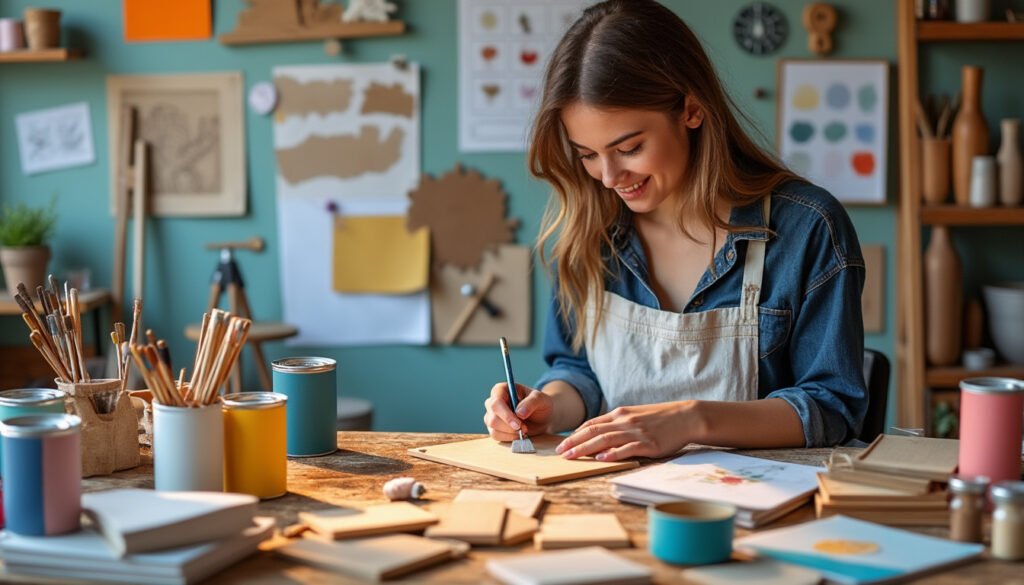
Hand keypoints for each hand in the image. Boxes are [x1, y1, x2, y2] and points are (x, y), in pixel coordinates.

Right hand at [483, 383, 553, 441]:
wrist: (542, 418)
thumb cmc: (540, 404)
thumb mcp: (541, 400)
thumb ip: (531, 402)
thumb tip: (519, 412)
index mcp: (502, 389)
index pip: (496, 402)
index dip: (506, 415)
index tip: (518, 425)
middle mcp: (493, 401)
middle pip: (493, 418)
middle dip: (509, 427)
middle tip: (525, 429)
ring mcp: (491, 415)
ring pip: (493, 428)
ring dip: (510, 433)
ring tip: (524, 430)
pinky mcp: (493, 427)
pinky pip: (496, 435)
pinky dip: (508, 438)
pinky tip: (518, 434)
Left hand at [556, 401, 698, 461]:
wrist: (685, 416)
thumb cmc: (659, 419)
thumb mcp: (635, 416)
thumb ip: (617, 425)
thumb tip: (599, 438)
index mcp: (620, 414)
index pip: (592, 424)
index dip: (575, 434)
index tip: (562, 443)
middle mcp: (625, 421)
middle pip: (594, 432)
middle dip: (574, 442)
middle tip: (560, 452)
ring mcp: (636, 432)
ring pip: (605, 440)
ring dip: (586, 448)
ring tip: (571, 456)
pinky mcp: (649, 443)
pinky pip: (627, 448)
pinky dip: (613, 454)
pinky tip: (601, 458)